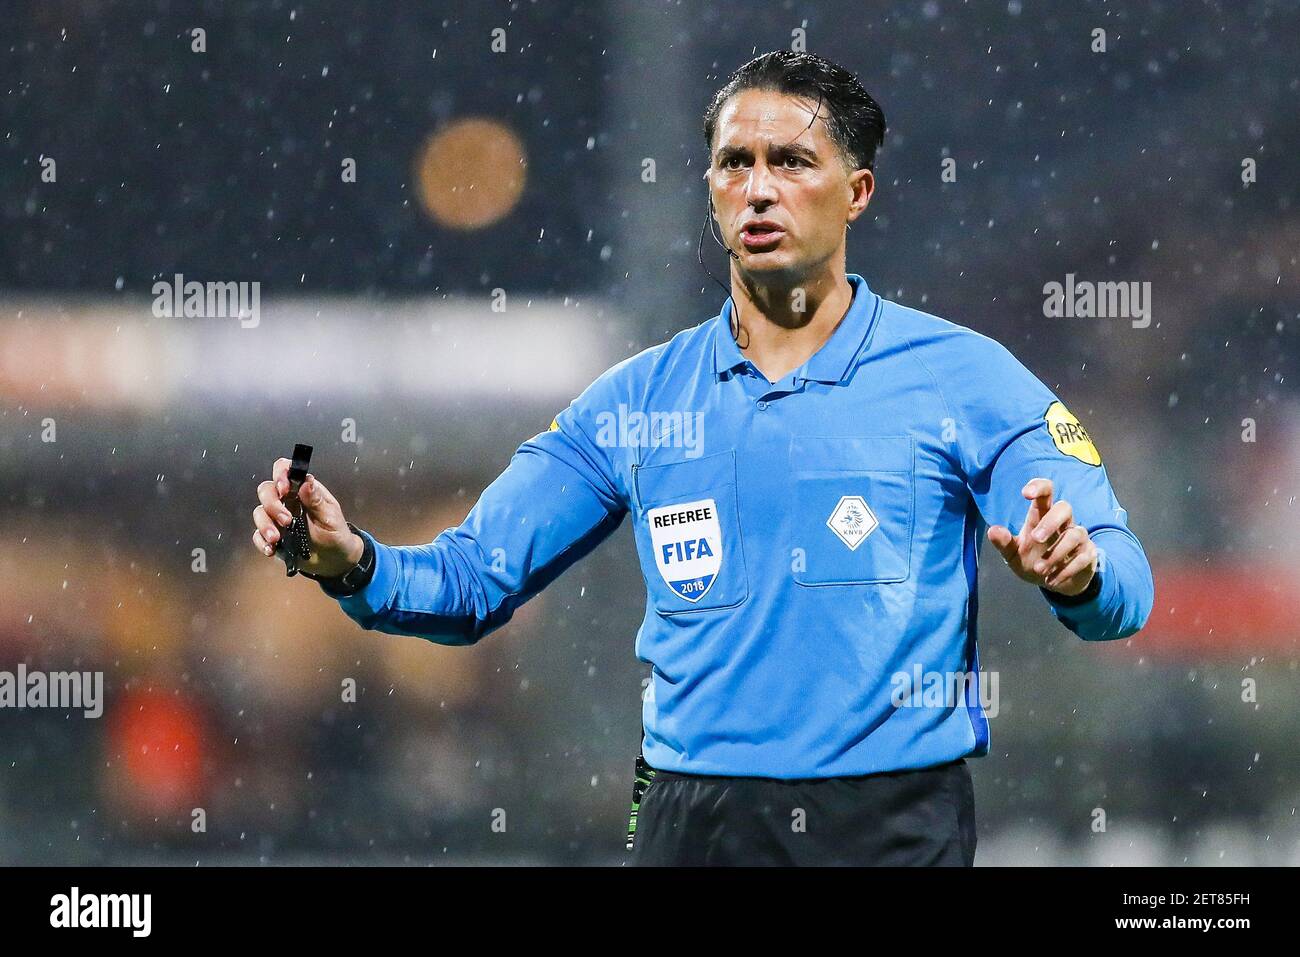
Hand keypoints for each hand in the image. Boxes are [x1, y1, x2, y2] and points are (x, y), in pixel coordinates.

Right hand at [251, 458, 363, 577]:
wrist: (334, 560)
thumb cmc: (336, 534)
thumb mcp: (330, 517)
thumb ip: (317, 501)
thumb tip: (306, 481)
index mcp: (302, 491)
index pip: (285, 471)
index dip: (280, 474)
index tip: (284, 489)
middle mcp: (287, 501)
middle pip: (266, 491)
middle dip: (272, 504)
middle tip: (286, 521)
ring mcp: (277, 519)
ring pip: (259, 512)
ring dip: (265, 525)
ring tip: (277, 539)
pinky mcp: (272, 537)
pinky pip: (258, 535)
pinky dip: (261, 542)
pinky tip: (271, 549)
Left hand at [986, 477, 1097, 596]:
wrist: (1054, 583)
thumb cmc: (1032, 560)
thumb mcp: (1013, 555)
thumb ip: (1004, 543)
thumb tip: (993, 531)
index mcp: (1042, 516)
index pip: (1046, 492)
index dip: (1039, 487)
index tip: (1026, 493)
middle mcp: (1062, 523)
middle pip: (1065, 507)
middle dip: (1051, 522)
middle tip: (1036, 538)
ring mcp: (1078, 537)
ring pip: (1075, 535)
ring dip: (1056, 553)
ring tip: (1039, 570)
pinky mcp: (1088, 554)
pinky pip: (1083, 557)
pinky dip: (1066, 570)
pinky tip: (1051, 580)